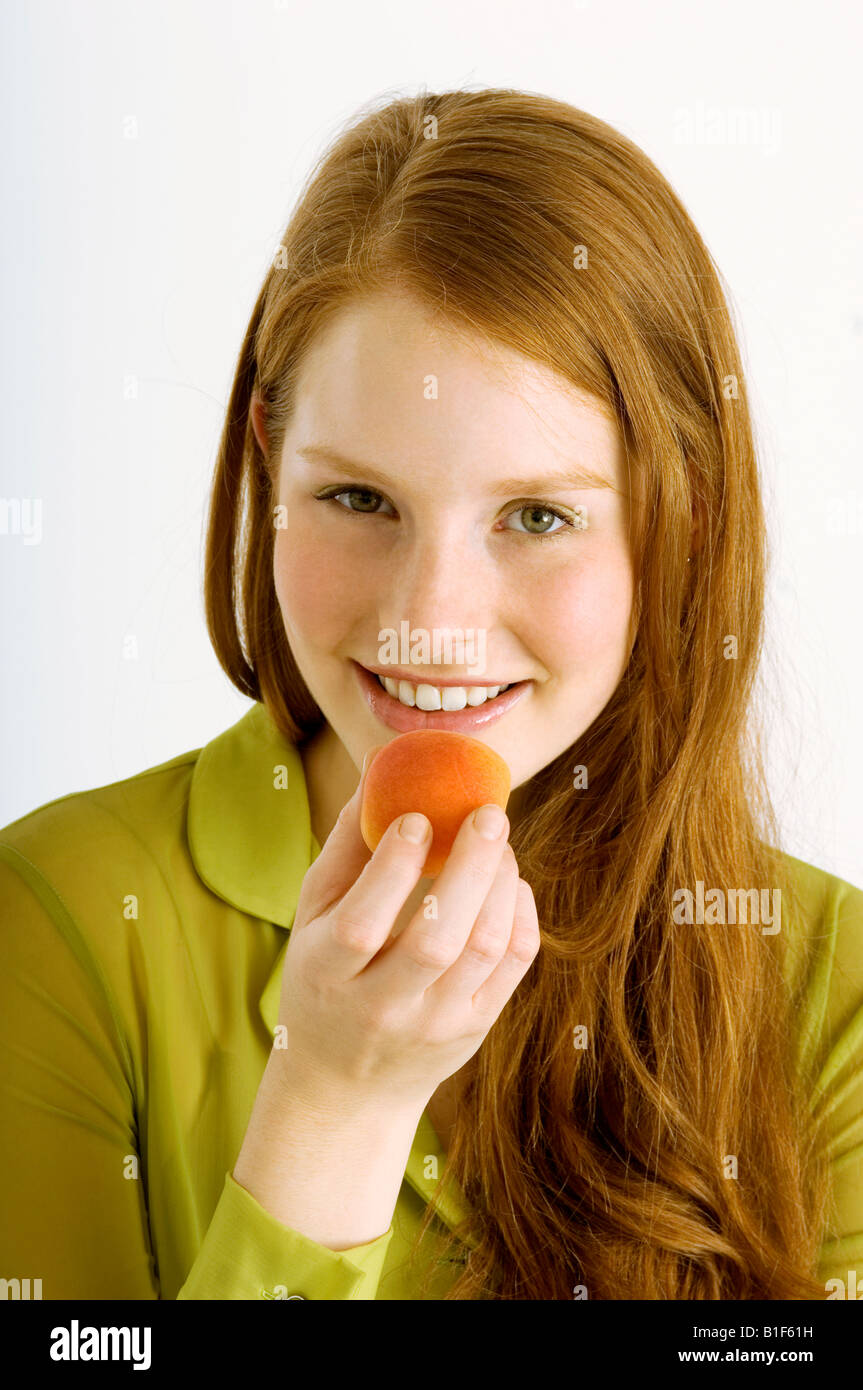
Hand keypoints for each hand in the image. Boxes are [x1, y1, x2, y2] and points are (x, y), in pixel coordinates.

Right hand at [271, 747, 540, 1109]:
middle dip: (470, 868)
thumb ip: (346, 847)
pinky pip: (513, 966)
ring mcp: (434, 1024)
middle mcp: (381, 1007)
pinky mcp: (475, 1029)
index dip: (394, 868)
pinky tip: (510, 880)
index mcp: (327, 974)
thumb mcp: (313, 918)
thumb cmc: (325, 978)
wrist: (346, 1086)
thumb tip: (381, 768)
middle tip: (489, 813)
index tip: (418, 818)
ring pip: (483, 949)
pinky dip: (521, 914)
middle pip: (436, 939)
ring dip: (500, 884)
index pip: (364, 924)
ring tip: (498, 839)